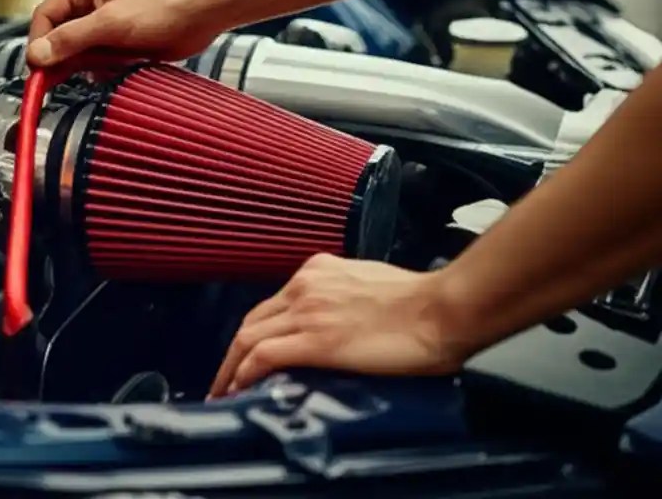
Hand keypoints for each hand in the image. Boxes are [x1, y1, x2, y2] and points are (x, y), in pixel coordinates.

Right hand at [26, 0, 219, 69]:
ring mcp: (103, 27)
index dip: (38, 43)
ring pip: (77, 54)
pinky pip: (97, 63)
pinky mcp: (117, 45)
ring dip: (87, 65)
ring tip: (107, 64)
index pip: (44, 17)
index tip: (37, 68)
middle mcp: (89, 7)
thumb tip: (36, 55)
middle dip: (61, 59)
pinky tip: (118, 67)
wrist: (200, 15)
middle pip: (58, 39)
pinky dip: (102, 70)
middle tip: (55, 82)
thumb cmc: (161, 8)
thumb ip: (71, 40)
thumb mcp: (110, 23)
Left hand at [207, 254, 469, 398]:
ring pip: (247, 339)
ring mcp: (306, 312)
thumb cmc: (423, 302)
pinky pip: (262, 357)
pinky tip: (238, 392)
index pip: (273, 304)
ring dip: (230, 370)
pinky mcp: (314, 340)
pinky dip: (243, 375)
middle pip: (252, 321)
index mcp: (318, 271)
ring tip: (222, 394)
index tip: (248, 354)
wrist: (443, 309)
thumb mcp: (371, 284)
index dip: (255, 332)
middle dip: (234, 353)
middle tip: (226, 380)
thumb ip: (346, 296)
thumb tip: (343, 320)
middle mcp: (304, 286)